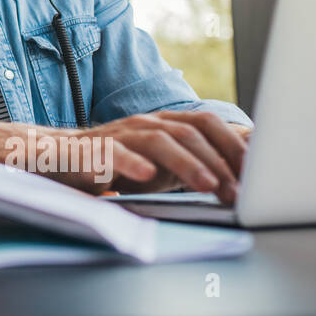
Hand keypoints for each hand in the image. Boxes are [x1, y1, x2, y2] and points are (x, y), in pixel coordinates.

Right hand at [45, 111, 247, 202]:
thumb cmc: (114, 165)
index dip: (234, 145)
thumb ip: (192, 164)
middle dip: (218, 162)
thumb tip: (241, 173)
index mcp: (163, 124)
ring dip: (188, 163)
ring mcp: (119, 135)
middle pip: (189, 132)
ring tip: (208, 186)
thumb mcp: (159, 165)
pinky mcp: (92, 151)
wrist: (56, 158)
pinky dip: (133, 163)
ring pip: (159, 140)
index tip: (258, 172)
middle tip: (237, 192)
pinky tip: (147, 176)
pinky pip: (115, 153)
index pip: (206, 124)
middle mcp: (144, 124)